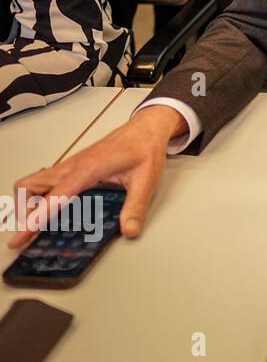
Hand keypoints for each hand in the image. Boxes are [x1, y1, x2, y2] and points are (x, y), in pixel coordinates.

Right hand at [8, 105, 182, 249]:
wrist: (146, 128)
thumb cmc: (145, 147)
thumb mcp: (146, 180)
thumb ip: (136, 207)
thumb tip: (129, 230)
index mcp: (88, 169)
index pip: (55, 196)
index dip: (39, 217)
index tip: (26, 234)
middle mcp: (73, 166)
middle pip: (29, 186)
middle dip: (25, 210)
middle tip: (30, 232)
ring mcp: (70, 166)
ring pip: (33, 182)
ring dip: (29, 202)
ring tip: (37, 224)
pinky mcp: (72, 167)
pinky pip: (45, 181)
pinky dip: (40, 196)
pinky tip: (52, 209)